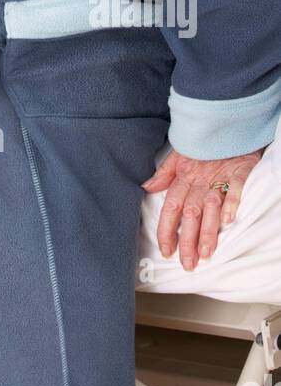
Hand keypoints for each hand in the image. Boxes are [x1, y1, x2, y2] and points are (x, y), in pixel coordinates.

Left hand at [141, 146, 264, 269]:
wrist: (225, 122)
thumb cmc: (203, 141)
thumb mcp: (178, 153)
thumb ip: (164, 173)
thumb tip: (146, 187)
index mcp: (184, 177)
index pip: (171, 207)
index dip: (166, 229)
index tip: (166, 249)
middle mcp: (200, 180)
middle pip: (190, 213)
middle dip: (187, 240)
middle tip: (187, 263)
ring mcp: (219, 177)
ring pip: (211, 207)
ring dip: (208, 230)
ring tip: (206, 253)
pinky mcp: (239, 172)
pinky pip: (235, 188)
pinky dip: (232, 203)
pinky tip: (229, 220)